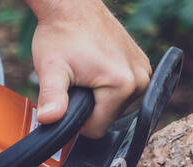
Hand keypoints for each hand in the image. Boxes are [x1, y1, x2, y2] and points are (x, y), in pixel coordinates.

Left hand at [28, 0, 150, 137]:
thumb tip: (47, 120)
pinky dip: (108, 84)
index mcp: (123, 85)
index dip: (78, 119)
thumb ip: (52, 98)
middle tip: (77, 78)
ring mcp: (145, 72)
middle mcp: (141, 80)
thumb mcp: (51, 69)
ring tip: (86, 70)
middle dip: (89, 104)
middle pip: (108, 117)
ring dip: (99, 95)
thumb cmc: (61, 33)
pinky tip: (97, 66)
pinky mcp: (143, 65)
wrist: (73, 5)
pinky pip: (123, 91)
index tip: (69, 96)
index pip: (98, 128)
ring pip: (115, 106)